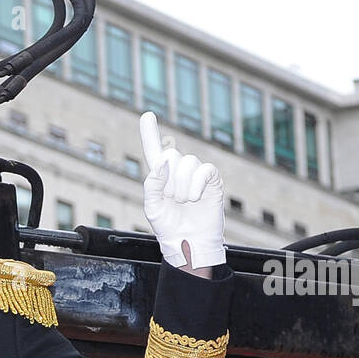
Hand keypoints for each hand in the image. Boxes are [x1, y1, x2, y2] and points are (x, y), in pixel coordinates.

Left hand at [139, 111, 225, 269]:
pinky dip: (195, 186)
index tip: (147, 115)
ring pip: (187, 163)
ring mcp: (196, 174)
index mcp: (161, 176)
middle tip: (173, 199)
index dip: (149, 133)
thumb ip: (152, 183)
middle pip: (171, 154)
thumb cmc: (169, 228)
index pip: (154, 150)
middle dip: (168, 179)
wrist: (188, 243)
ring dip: (181, 187)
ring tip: (184, 202)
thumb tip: (164, 162)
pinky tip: (195, 198)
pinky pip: (203, 170)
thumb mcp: (152, 207)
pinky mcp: (212, 180)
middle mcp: (179, 171)